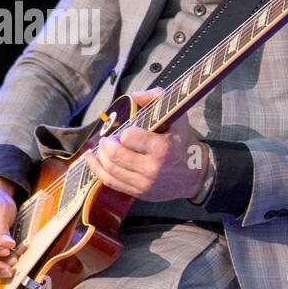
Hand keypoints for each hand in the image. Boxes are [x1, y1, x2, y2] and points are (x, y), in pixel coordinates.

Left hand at [83, 88, 208, 201]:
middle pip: (114, 155)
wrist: (195, 174)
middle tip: (108, 138)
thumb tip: (135, 95)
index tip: (127, 131)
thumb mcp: (177, 117)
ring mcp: (144, 183)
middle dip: (106, 144)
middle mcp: (151, 168)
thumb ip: (157, 99)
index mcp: (161, 149)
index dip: (124, 133)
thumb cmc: (183, 143)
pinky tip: (92, 160)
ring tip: (102, 148)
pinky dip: (97, 170)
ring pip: (109, 170)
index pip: (128, 138)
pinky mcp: (138, 193)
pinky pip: (110, 182)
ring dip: (100, 156)